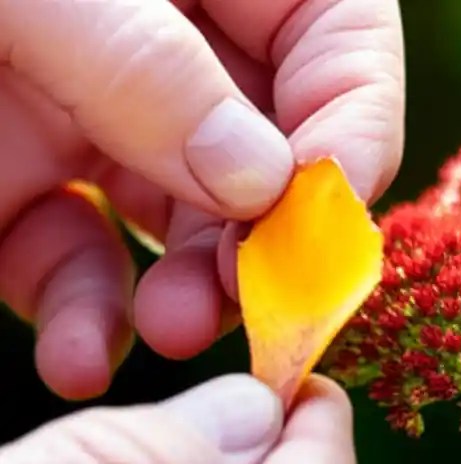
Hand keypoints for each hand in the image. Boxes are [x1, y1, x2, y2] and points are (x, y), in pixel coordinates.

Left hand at [0, 0, 405, 398]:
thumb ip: (148, 69)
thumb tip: (262, 185)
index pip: (342, 35)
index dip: (356, 126)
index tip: (327, 219)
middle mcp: (172, 47)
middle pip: (278, 151)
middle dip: (273, 238)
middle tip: (260, 297)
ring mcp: (98, 117)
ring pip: (191, 226)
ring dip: (198, 295)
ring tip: (176, 328)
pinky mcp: (26, 182)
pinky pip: (81, 262)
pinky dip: (88, 322)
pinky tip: (78, 358)